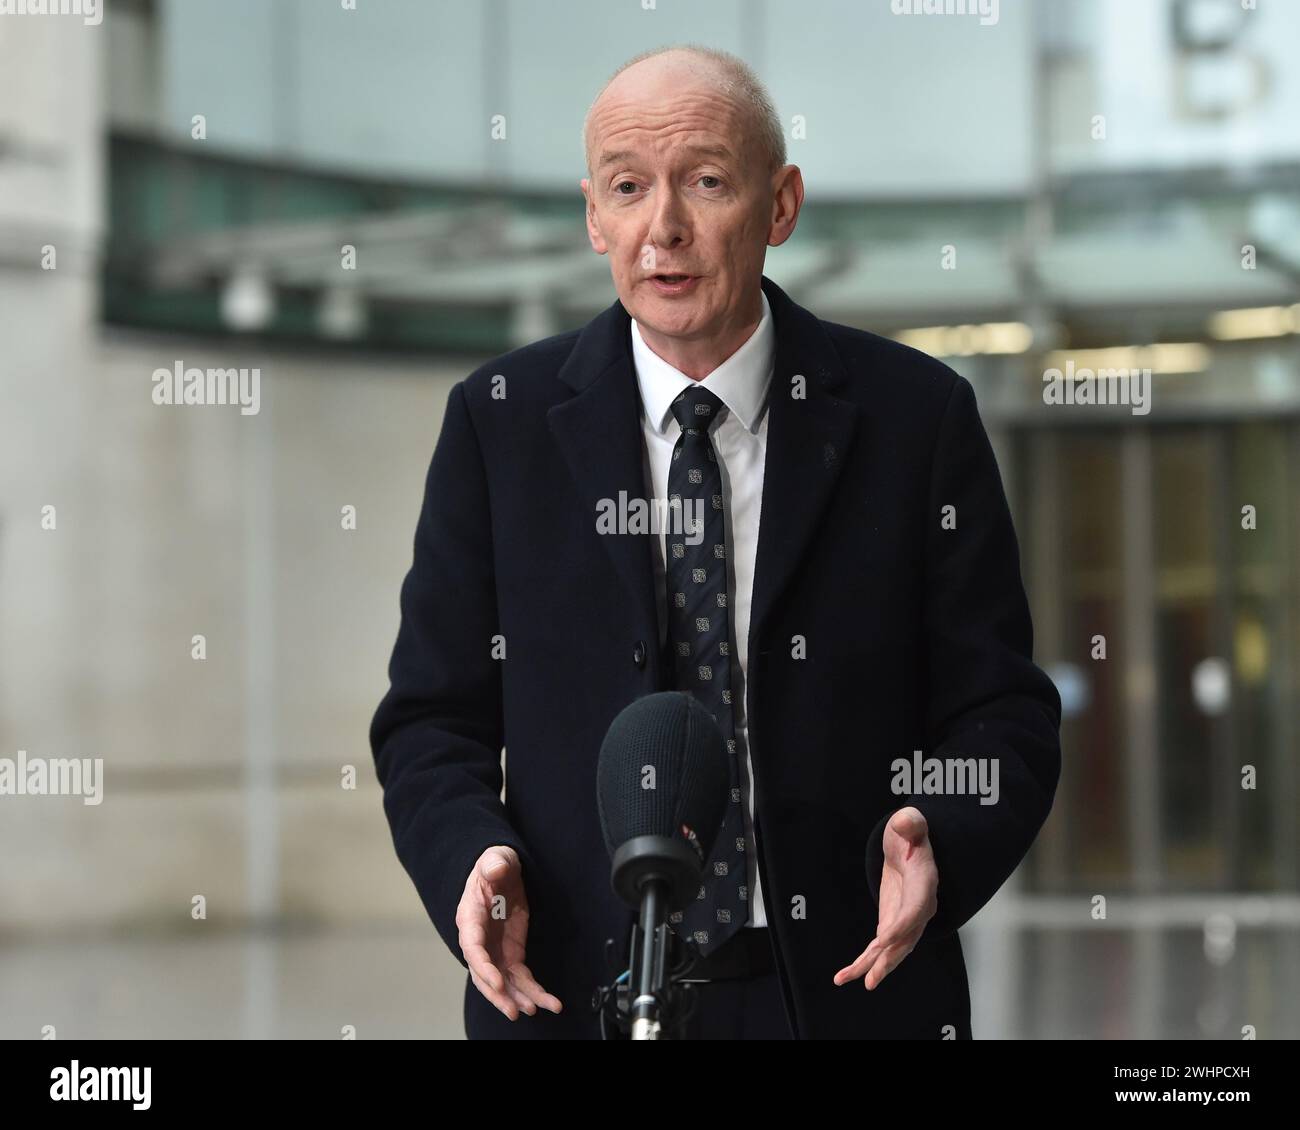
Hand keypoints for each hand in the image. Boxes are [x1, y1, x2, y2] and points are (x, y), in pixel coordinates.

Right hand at [456, 846, 562, 1019]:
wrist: (503, 870)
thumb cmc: (494, 864)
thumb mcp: (495, 859)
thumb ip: (494, 864)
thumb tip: (495, 869)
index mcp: (470, 918)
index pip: (473, 948)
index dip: (484, 968)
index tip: (498, 983)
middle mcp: (479, 939)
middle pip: (484, 975)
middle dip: (499, 995)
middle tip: (515, 1010)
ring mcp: (495, 949)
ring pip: (503, 982)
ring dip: (517, 998)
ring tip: (533, 1009)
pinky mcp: (511, 953)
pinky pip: (520, 977)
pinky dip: (532, 991)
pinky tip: (547, 1002)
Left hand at [833, 807, 937, 990]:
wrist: (909, 845)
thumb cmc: (909, 833)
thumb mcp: (911, 823)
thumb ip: (911, 823)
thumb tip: (907, 821)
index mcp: (925, 882)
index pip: (916, 908)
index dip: (902, 925)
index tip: (883, 939)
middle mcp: (920, 906)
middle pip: (906, 937)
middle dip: (889, 958)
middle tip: (872, 977)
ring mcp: (905, 917)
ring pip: (893, 948)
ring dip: (874, 966)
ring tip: (852, 980)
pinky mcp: (892, 922)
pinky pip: (880, 946)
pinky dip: (865, 960)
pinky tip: (847, 974)